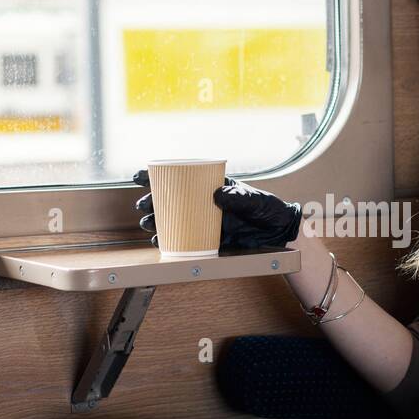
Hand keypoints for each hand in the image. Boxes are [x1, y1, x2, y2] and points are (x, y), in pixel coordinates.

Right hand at [133, 171, 302, 250]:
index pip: (180, 176)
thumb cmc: (267, 208)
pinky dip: (171, 241)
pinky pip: (184, 239)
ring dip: (157, 221)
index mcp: (210, 185)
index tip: (139, 176)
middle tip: (143, 207)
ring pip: (173, 219)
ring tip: (148, 225)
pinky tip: (161, 242)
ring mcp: (204, 220)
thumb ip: (239, 197)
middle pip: (170, 200)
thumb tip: (217, 195)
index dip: (157, 175)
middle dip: (152, 202)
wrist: (279, 230)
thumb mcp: (255, 200)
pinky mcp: (208, 238)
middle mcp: (203, 202)